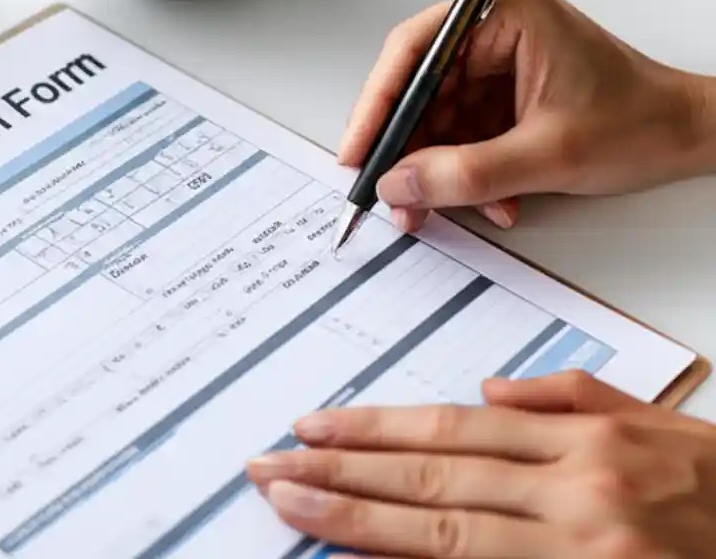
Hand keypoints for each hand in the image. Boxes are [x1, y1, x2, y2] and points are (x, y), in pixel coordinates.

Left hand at [246, 370, 715, 557]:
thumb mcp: (663, 421)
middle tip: (269, 466)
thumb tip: (483, 390)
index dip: (375, 428)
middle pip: (433, 477)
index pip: (454, 428)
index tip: (312, 427)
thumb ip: (570, 400)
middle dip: (342, 471)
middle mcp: (577, 494)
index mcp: (589, 443)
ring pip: (444, 535)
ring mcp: (579, 553)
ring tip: (290, 507)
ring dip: (356, 519)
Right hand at [339, 0, 715, 232]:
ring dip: (434, 168)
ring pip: (435, 117)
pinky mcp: (503, 93)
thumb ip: (466, 173)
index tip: (359, 149)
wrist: (689, 139)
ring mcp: (499, 62)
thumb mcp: (548, 156)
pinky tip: (480, 199)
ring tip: (435, 207)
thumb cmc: (643, 122)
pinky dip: (461, 170)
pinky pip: (459, 132)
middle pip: (418, 87)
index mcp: (508, 12)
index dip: (377, 103)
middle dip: (406, 149)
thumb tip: (401, 183)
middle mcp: (497, 29)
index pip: (415, 49)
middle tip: (390, 191)